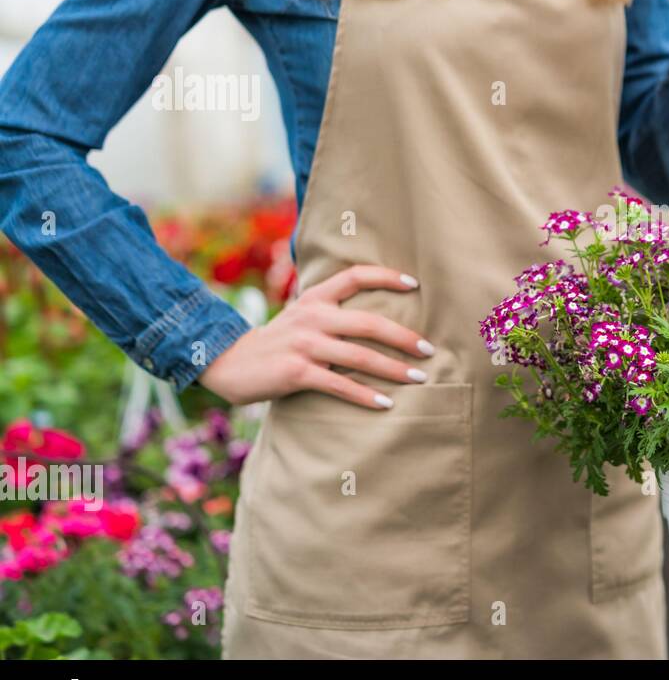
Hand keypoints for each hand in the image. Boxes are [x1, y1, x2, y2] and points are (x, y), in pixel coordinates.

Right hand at [198, 265, 433, 409]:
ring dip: (394, 369)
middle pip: (369, 323)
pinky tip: (386, 403)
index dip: (386, 276)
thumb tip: (376, 319)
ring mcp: (304, 344)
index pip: (355, 276)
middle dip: (404, 337)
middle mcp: (312, 317)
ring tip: (419, 378)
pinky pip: (340, 384)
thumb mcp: (300, 316)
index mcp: (314, 298)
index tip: (415, 284)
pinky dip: (366, 395)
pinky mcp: (297, 372)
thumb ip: (331, 312)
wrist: (228, 362)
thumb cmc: (276, 341)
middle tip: (429, 350)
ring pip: (360, 356)